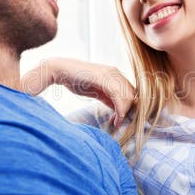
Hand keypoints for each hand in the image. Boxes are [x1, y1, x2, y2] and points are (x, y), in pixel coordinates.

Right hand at [21, 58, 135, 126]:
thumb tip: (119, 110)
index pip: (131, 92)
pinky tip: (115, 119)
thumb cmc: (77, 80)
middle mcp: (116, 73)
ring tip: (116, 123)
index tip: (121, 119)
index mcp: (115, 74)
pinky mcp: (104, 78)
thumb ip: (108, 98)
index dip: (129, 107)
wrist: (62, 71)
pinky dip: (120, 110)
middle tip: (119, 123)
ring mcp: (111, 74)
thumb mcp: (97, 91)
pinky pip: (119, 96)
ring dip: (124, 113)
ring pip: (128, 97)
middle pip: (132, 95)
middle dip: (129, 111)